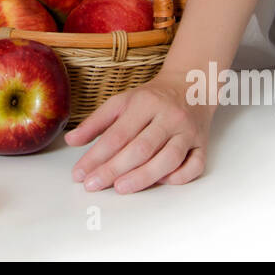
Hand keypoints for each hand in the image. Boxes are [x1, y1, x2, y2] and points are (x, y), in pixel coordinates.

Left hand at [64, 71, 212, 193]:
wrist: (191, 85)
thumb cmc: (151, 98)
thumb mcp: (121, 101)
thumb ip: (96, 122)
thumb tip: (71, 141)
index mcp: (145, 103)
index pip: (118, 134)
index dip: (96, 156)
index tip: (80, 173)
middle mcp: (169, 116)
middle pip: (141, 148)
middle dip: (114, 169)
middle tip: (93, 185)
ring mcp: (188, 131)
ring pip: (168, 159)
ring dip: (144, 177)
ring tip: (120, 188)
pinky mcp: (203, 144)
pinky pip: (195, 166)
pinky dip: (178, 177)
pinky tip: (159, 182)